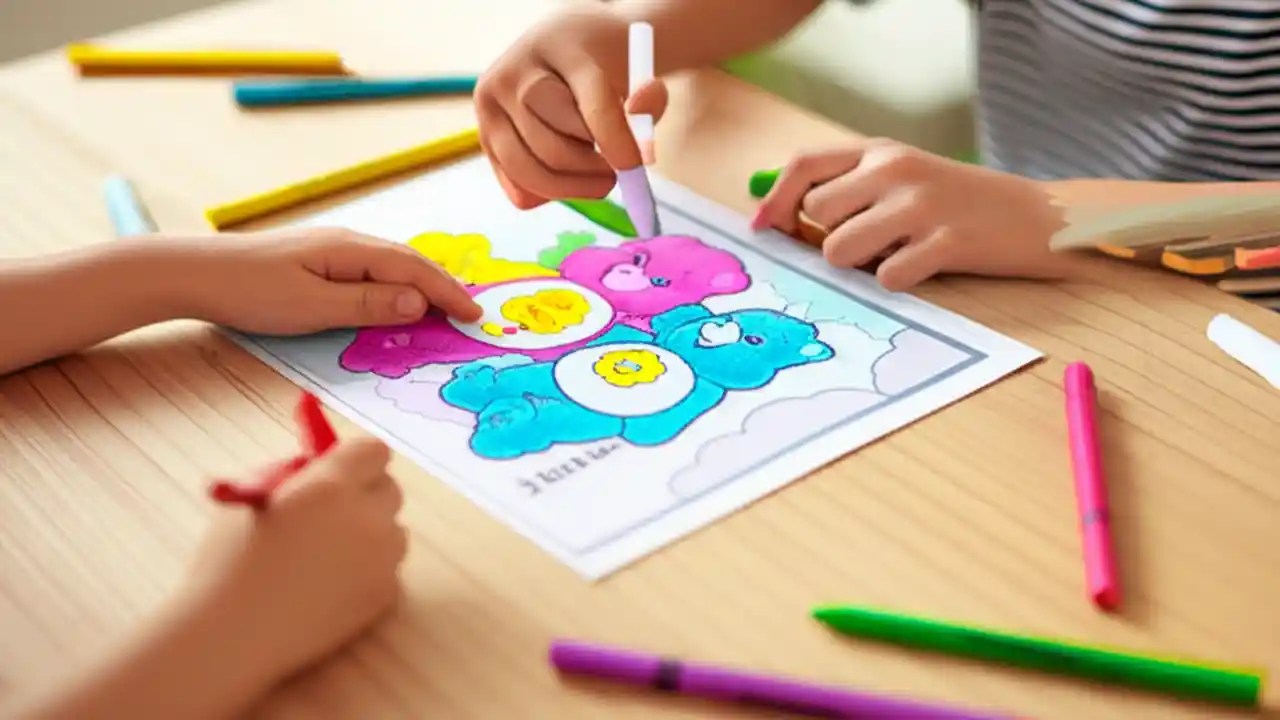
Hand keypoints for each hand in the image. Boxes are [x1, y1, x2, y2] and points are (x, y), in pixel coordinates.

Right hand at [184, 438, 406, 686]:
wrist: (231, 634)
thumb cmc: (227, 562)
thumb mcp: (252, 498)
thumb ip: (294, 475)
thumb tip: (320, 464)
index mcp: (330, 485)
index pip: (373, 451)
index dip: (357, 460)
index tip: (342, 471)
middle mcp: (366, 517)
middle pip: (390, 489)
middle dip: (366, 494)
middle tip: (334, 513)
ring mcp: (381, 558)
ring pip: (394, 531)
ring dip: (372, 534)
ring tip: (328, 555)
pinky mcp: (385, 595)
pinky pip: (388, 569)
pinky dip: (369, 571)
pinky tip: (331, 587)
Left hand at [186, 227, 481, 333]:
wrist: (194, 272)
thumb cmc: (251, 292)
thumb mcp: (313, 306)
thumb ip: (369, 304)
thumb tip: (418, 301)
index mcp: (352, 250)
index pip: (415, 270)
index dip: (448, 293)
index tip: (474, 317)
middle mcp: (348, 241)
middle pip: (409, 261)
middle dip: (443, 287)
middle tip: (469, 316)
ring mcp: (333, 248)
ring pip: (392, 263)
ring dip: (422, 285)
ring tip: (443, 309)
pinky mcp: (319, 258)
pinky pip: (373, 269)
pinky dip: (397, 283)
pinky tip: (397, 298)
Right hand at [475, 5, 667, 208]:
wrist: (558, 50)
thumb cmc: (600, 62)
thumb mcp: (633, 68)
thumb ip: (650, 100)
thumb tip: (644, 151)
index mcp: (558, 46)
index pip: (591, 104)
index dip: (616, 142)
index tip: (637, 167)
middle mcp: (511, 75)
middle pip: (555, 148)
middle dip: (594, 171)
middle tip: (618, 173)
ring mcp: (489, 108)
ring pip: (533, 173)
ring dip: (575, 187)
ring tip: (600, 175)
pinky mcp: (484, 138)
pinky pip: (519, 190)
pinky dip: (550, 195)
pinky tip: (568, 175)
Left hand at [752, 139, 1075, 290]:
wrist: (1038, 216)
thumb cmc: (955, 204)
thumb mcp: (901, 178)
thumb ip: (848, 190)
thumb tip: (777, 220)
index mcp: (881, 151)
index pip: (805, 165)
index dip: (775, 200)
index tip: (762, 230)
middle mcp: (896, 170)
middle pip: (816, 214)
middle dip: (827, 240)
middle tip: (863, 246)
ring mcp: (921, 205)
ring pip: (839, 250)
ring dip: (858, 266)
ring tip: (893, 256)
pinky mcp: (946, 242)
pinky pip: (885, 278)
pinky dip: (897, 283)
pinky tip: (924, 268)